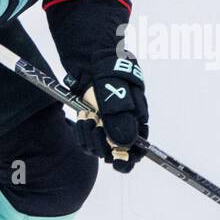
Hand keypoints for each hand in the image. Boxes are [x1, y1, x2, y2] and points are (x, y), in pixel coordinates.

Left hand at [74, 52, 148, 172]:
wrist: (92, 60)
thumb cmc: (112, 71)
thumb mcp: (117, 91)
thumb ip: (120, 117)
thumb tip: (125, 143)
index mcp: (137, 122)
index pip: (138, 150)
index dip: (129, 159)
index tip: (117, 160)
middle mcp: (123, 128)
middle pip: (115, 154)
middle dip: (103, 145)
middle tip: (95, 126)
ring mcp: (106, 128)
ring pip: (98, 149)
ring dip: (90, 136)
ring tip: (87, 116)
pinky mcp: (91, 125)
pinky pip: (86, 141)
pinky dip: (81, 132)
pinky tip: (82, 117)